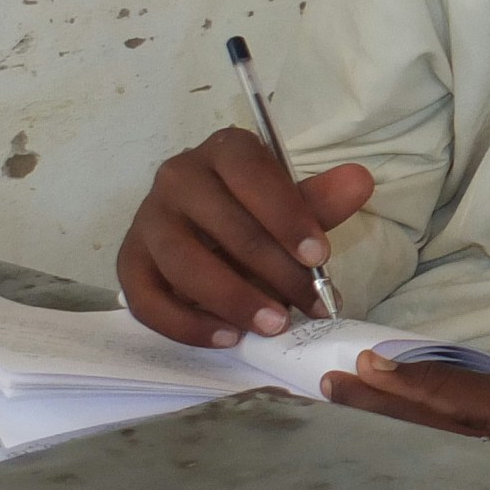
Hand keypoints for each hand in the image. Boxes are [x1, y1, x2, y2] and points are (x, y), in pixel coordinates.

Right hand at [116, 128, 373, 345]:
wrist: (209, 238)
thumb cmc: (256, 217)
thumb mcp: (292, 208)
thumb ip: (320, 202)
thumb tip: (359, 182)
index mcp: (224, 152)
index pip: (250, 173)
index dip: (285, 215)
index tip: (319, 257)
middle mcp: (178, 177)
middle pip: (221, 224)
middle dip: (272, 270)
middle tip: (310, 304)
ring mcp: (148, 221)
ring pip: (183, 263)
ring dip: (233, 299)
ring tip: (274, 325)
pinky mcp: (130, 265)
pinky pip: (148, 300)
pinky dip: (188, 325)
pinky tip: (228, 338)